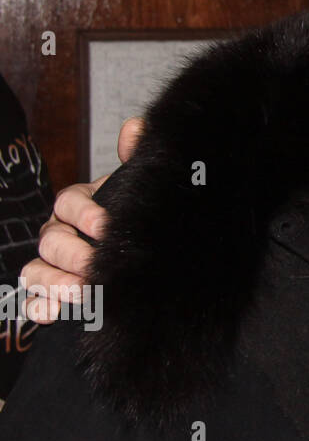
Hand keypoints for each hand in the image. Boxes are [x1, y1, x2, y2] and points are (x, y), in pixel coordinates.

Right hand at [21, 117, 143, 322]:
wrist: (142, 251)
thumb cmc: (132, 215)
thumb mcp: (135, 190)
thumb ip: (134, 159)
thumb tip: (136, 126)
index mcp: (77, 204)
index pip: (69, 202)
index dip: (84, 213)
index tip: (104, 225)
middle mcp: (58, 233)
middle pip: (50, 241)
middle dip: (71, 254)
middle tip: (92, 265)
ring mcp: (50, 264)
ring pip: (35, 271)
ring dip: (53, 283)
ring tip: (79, 292)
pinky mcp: (50, 294)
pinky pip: (33, 302)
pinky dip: (40, 307)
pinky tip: (53, 314)